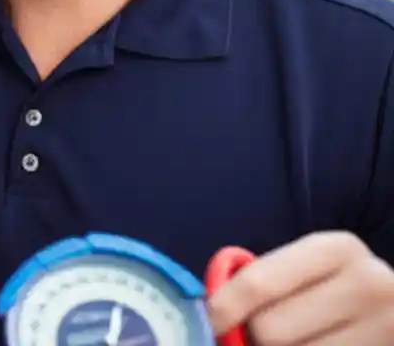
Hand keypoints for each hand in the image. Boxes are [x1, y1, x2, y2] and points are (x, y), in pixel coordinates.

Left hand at [207, 231, 393, 344]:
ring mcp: (385, 326)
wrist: (391, 307)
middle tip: (261, 333)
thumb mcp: (303, 269)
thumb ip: (261, 280)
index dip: (223, 308)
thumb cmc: (332, 287)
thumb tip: (210, 313)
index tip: (209, 322)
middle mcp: (369, 284)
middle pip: (270, 330)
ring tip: (297, 339)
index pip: (258, 284)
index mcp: (338, 249)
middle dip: (255, 336)